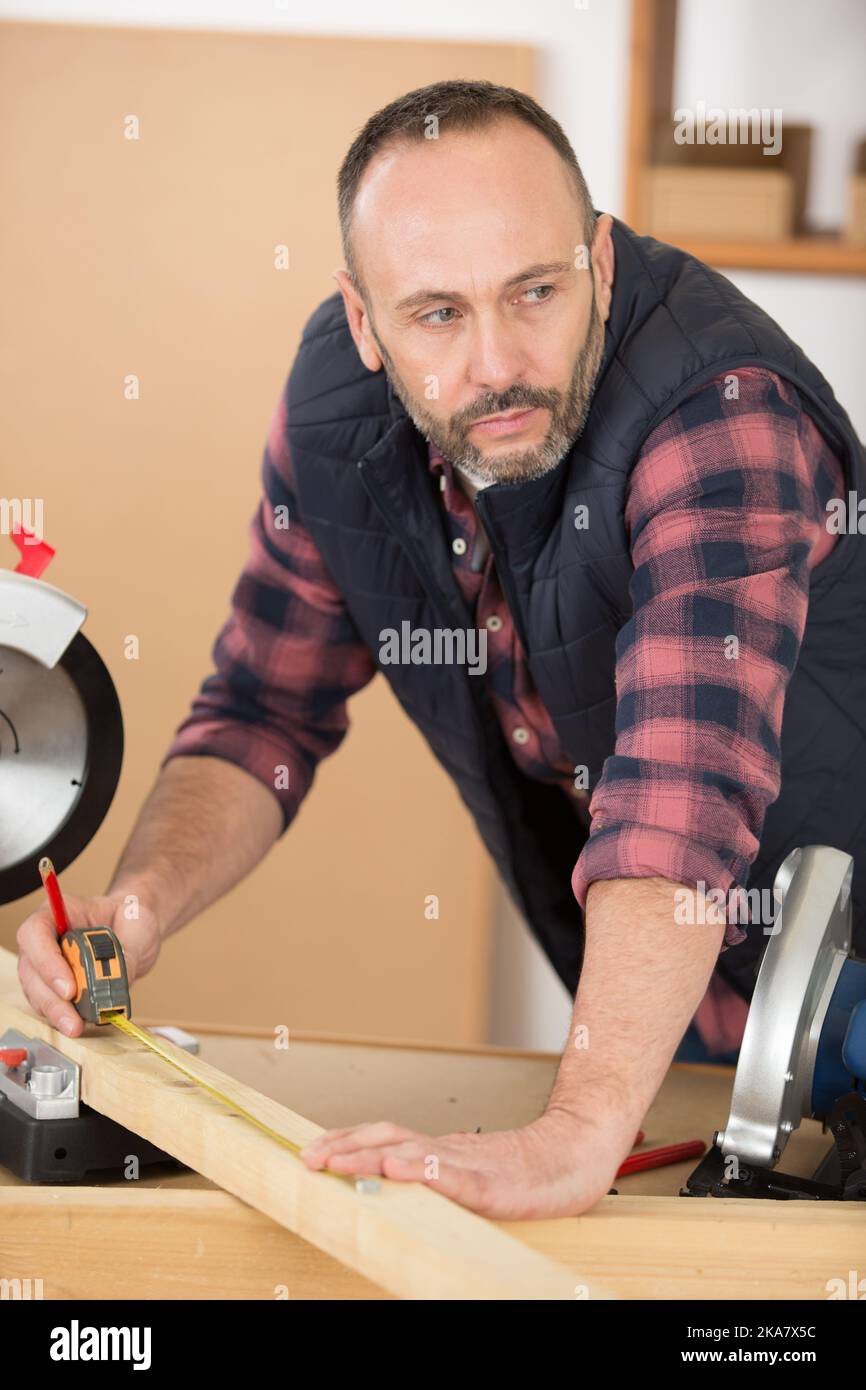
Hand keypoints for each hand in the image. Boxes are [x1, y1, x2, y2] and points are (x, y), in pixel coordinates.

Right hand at [16, 887, 160, 1036]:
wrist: (133, 930)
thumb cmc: (129, 918)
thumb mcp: (138, 924)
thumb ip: (127, 951)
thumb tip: (118, 981)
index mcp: (59, 913)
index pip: (36, 933)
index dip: (46, 962)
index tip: (68, 987)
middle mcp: (45, 939)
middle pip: (32, 970)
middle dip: (51, 999)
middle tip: (72, 1019)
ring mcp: (45, 965)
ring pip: (37, 992)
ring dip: (55, 1013)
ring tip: (76, 1026)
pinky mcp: (55, 987)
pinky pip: (51, 1004)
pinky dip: (63, 1016)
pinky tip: (78, 1023)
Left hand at [300, 1108, 618, 1218]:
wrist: (579, 1151)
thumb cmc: (530, 1168)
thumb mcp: (472, 1170)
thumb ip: (438, 1171)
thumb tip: (395, 1176)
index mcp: (442, 1149)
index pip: (386, 1136)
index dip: (348, 1140)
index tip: (312, 1150)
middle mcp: (450, 1150)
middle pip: (390, 1139)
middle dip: (345, 1147)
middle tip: (308, 1158)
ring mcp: (472, 1165)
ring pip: (415, 1154)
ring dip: (371, 1157)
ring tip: (338, 1162)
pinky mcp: (495, 1185)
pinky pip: (457, 1178)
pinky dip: (426, 1173)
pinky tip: (402, 1171)